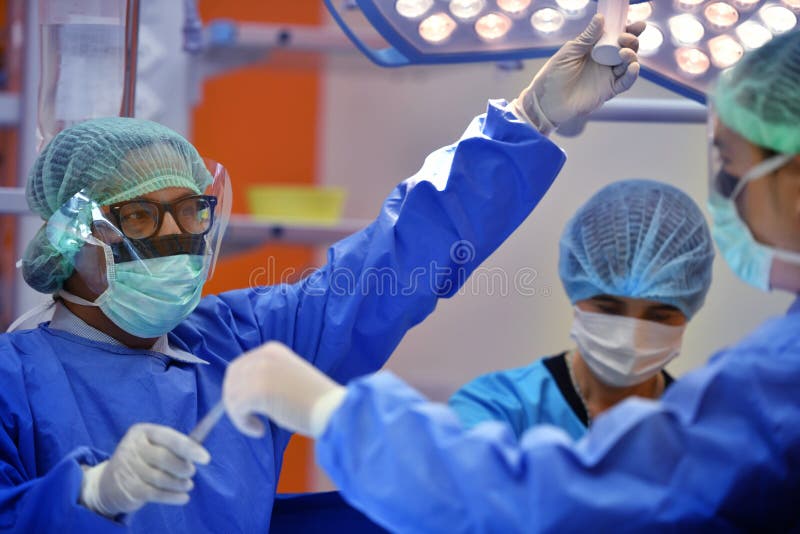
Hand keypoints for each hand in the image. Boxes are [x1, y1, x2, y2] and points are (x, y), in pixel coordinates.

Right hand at [80, 423, 209, 516]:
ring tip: (188, 485)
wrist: (107, 482)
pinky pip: (156, 494)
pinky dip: (173, 497)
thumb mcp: (155, 445)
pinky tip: (183, 497)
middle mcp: (132, 447)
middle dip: (183, 467)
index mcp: (142, 432)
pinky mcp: (128, 488)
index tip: (206, 458)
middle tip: (191, 472)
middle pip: (165, 458)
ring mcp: (128, 468)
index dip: (189, 448)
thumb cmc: (143, 459)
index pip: (170, 438)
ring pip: (161, 478)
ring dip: (179, 483)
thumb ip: (176, 446)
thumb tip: (200, 450)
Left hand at [223, 342, 345, 437]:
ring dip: (239, 415)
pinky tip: (259, 430)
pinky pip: (237, 410)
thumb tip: (242, 393)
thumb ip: (266, 377)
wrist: (331, 408)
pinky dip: (243, 423)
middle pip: (231, 377)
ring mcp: (260, 372)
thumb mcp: (287, 377)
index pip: (240, 365)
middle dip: (233, 399)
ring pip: (231, 395)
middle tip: (245, 417)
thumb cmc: (314, 399)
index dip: (236, 386)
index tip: (244, 404)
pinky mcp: (257, 391)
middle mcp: (263, 356)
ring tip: (256, 425)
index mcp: (272, 349)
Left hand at [515, 15, 645, 132]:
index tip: (637, 24)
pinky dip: (632, 75)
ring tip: (624, 53)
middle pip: (627, 49)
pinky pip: (625, 83)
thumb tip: (600, 17)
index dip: (629, 31)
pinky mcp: (608, 91)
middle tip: (624, 38)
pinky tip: (633, 67)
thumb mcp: (570, 52)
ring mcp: (607, 76)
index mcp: (596, 50)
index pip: (617, 37)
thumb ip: (587, 37)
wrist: (547, 101)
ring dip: (632, 56)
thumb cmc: (554, 75)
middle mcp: (605, 62)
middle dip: (631, 41)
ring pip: (628, 65)